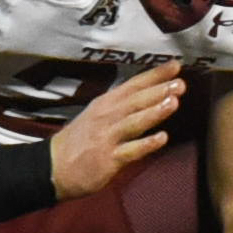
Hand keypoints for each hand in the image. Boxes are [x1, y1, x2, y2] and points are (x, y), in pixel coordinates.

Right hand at [48, 62, 183, 198]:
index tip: (174, 66)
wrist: (53, 166)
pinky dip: (146, 144)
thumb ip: (121, 106)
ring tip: (174, 102)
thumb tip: (150, 95)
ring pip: (134, 122)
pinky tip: (162, 138)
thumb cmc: (80, 140)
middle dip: (158, 90)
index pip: (133, 85)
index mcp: (106, 104)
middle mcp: (107, 116)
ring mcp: (107, 137)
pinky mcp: (107, 159)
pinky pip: (130, 150)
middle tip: (180, 83)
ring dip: (154, 112)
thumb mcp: (97, 115)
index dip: (154, 75)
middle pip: (135, 101)